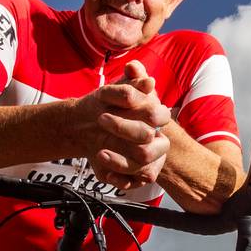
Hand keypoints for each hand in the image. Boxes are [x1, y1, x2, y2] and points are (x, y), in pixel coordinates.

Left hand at [77, 61, 170, 188]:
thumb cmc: (111, 106)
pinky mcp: (137, 176)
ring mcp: (149, 161)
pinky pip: (133, 184)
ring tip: (100, 153)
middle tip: (101, 120)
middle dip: (125, 132)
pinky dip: (118, 179)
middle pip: (149, 147)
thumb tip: (133, 66)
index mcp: (157, 120)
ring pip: (144, 169)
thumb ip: (129, 79)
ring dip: (120, 162)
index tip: (120, 101)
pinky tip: (104, 172)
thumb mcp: (119, 89)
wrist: (90, 126)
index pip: (159, 117)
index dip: (140, 111)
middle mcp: (157, 143)